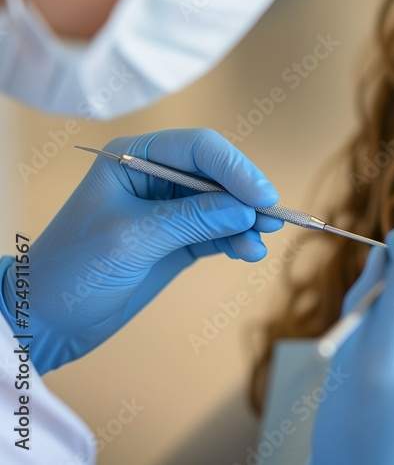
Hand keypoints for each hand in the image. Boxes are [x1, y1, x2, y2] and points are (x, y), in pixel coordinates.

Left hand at [0, 128, 282, 373]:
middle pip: (219, 174)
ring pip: (226, 204)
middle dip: (247, 196)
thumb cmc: (72, 270)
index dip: (235, 168)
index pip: (199, 148)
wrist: (47, 319)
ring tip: (258, 243)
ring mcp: (171, 209)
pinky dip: (238, 240)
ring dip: (247, 222)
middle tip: (272, 219)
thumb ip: (191, 220)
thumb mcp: (131, 239)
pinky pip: (221, 231)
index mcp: (134, 159)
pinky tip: (248, 252)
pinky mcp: (181, 239)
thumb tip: (245, 210)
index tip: (262, 197)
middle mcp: (157, 177)